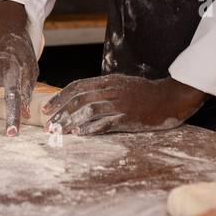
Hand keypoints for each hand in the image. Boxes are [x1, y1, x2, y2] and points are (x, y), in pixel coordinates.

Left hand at [45, 73, 206, 135]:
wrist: (169, 98)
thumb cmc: (145, 93)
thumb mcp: (121, 84)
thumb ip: (103, 89)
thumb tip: (80, 98)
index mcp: (107, 81)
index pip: (77, 87)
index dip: (59, 97)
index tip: (46, 108)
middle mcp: (111, 91)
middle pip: (79, 100)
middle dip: (60, 113)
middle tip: (47, 125)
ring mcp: (119, 104)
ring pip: (88, 112)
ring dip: (70, 122)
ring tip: (58, 132)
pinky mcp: (128, 118)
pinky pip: (105, 123)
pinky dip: (90, 128)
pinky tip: (79, 134)